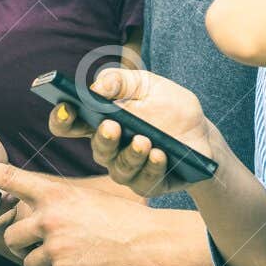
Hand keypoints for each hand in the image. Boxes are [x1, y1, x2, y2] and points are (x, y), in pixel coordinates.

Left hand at [0, 157, 152, 265]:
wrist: (150, 243)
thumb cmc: (121, 218)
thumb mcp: (85, 197)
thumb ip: (53, 203)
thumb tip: (24, 219)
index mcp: (53, 194)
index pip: (6, 178)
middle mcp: (49, 218)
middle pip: (11, 238)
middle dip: (27, 246)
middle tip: (56, 245)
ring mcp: (54, 248)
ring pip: (29, 265)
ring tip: (78, 258)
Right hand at [49, 67, 221, 196]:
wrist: (203, 134)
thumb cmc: (170, 107)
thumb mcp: (148, 84)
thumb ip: (120, 81)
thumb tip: (96, 88)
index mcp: (101, 121)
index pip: (70, 124)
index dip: (62, 118)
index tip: (65, 108)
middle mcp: (110, 149)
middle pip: (97, 148)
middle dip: (104, 138)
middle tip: (112, 126)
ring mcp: (128, 169)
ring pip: (119, 169)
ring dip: (130, 155)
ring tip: (143, 141)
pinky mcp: (148, 184)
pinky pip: (144, 182)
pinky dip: (152, 168)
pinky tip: (160, 155)